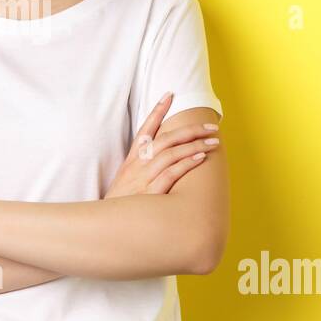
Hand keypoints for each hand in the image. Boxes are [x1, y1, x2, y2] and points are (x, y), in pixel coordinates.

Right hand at [104, 92, 219, 198]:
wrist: (107, 225)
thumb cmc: (121, 204)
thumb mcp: (126, 181)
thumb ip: (141, 168)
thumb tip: (162, 157)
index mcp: (132, 160)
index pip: (145, 129)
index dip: (157, 111)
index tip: (169, 94)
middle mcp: (138, 165)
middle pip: (166, 139)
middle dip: (190, 130)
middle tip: (211, 126)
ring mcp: (143, 178)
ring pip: (171, 153)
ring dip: (195, 144)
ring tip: (214, 140)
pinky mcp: (150, 193)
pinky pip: (171, 173)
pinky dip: (186, 163)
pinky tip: (201, 157)